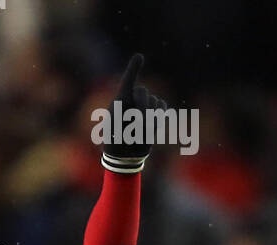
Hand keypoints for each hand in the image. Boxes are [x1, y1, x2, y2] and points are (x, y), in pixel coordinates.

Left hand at [102, 54, 166, 170]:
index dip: (134, 68)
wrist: (124, 156)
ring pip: (155, 102)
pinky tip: (152, 128)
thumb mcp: (113, 128)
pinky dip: (159, 118)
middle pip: (143, 93)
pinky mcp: (155, 114)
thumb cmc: (114, 142)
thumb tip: (131, 110)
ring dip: (150, 117)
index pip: (128, 81)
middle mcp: (133, 100)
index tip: (139, 57)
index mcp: (120, 100)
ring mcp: (145, 106)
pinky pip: (163, 108)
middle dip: (143, 107)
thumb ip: (123, 116)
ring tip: (141, 131)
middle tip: (138, 123)